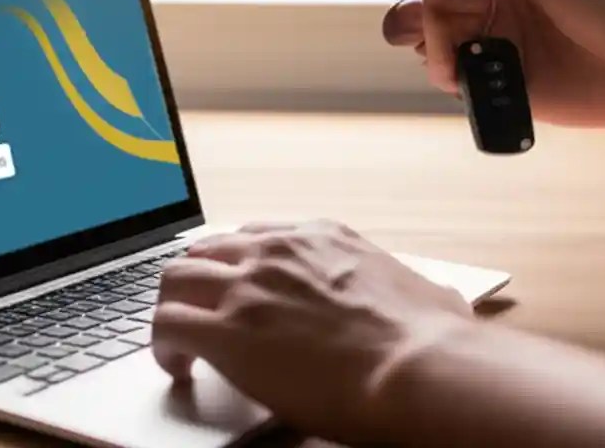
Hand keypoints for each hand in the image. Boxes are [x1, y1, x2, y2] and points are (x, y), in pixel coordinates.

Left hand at [151, 221, 472, 444]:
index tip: (233, 285)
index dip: (235, 264)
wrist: (418, 368)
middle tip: (193, 311)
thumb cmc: (432, 341)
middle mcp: (277, 251)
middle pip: (204, 251)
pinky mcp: (226, 332)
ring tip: (176, 342)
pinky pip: (166, 326)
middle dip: (193, 281)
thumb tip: (442, 300)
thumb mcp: (427, 292)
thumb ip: (417, 291)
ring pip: (174, 280)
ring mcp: (247, 288)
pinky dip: (162, 347)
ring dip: (170, 308)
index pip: (254, 236)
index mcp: (321, 237)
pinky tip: (177, 370)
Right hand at [383, 0, 604, 125]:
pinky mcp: (494, 87)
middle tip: (435, 7)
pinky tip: (463, 61)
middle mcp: (487, 11)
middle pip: (418, 9)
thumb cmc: (603, 3)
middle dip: (412, 7)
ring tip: (466, 32)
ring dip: (429, 35)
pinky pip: (448, 78)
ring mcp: (488, 50)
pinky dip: (443, 66)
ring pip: (426, 44)